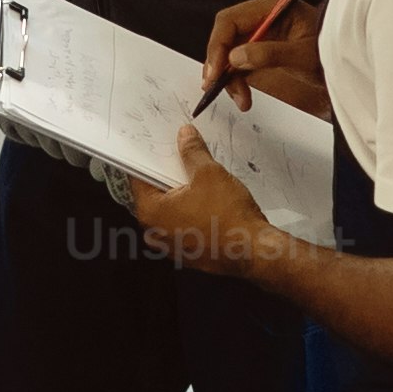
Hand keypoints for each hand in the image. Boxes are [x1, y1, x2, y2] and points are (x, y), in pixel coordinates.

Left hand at [115, 125, 264, 268]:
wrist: (254, 250)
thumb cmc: (229, 219)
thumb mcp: (209, 173)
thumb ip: (192, 152)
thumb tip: (186, 138)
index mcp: (151, 212)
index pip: (138, 177)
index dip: (150, 158)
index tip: (161, 148)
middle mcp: (155, 232)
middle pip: (155, 194)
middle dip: (169, 175)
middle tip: (185, 159)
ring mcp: (171, 246)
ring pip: (170, 211)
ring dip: (182, 195)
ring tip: (201, 181)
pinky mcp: (189, 252)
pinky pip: (184, 225)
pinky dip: (192, 212)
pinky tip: (210, 202)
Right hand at [201, 0, 328, 119]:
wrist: (346, 59)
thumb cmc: (331, 50)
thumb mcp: (303, 55)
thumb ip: (270, 54)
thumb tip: (237, 57)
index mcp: (272, 7)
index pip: (230, 20)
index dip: (218, 46)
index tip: (215, 71)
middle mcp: (262, 15)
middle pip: (226, 36)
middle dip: (220, 64)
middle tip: (215, 86)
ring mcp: (260, 31)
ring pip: (229, 52)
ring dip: (228, 76)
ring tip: (240, 98)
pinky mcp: (260, 47)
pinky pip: (238, 61)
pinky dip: (236, 79)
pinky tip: (242, 95)